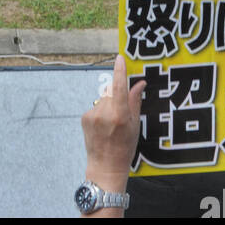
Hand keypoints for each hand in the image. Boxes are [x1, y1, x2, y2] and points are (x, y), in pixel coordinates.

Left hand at [81, 54, 145, 195]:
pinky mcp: (84, 117)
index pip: (119, 86)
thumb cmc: (124, 148)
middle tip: (121, 113)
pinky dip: (101, 112)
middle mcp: (104, 112)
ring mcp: (92, 115)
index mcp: (119, 115)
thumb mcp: (135, 126)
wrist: (105, 166)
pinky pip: (95, 107)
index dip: (120, 71)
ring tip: (112, 124)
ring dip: (108, 105)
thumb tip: (139, 83)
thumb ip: (134, 102)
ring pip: (103, 99)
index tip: (120, 58)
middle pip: (111, 91)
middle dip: (116, 95)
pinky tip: (103, 127)